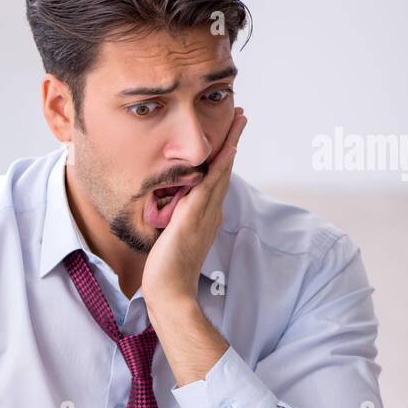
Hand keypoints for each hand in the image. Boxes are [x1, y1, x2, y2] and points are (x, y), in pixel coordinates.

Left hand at [142, 107, 247, 315]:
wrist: (170, 291)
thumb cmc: (166, 270)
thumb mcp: (172, 236)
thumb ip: (174, 219)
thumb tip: (169, 206)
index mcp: (206, 215)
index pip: (217, 179)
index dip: (223, 156)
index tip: (228, 136)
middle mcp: (211, 212)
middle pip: (225, 169)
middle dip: (233, 141)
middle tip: (241, 116)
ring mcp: (206, 214)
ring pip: (222, 172)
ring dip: (231, 144)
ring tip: (239, 121)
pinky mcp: (195, 218)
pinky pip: (210, 186)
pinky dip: (219, 167)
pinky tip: (225, 149)